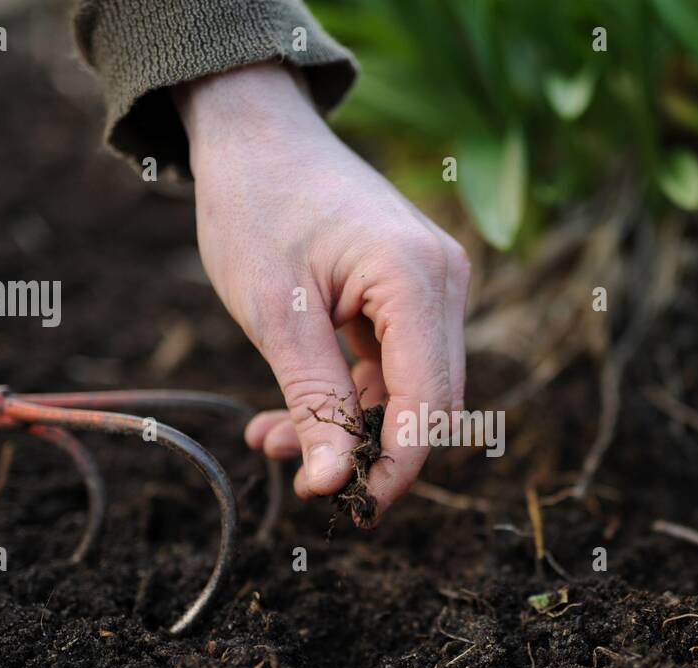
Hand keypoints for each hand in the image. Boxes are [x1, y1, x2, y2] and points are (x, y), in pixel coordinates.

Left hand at [174, 63, 468, 521]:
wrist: (254, 130)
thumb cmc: (257, 205)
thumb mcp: (275, 315)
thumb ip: (315, 401)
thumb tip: (337, 485)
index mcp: (417, 279)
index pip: (431, 401)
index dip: (397, 464)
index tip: (350, 507)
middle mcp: (442, 281)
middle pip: (427, 401)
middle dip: (364, 447)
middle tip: (296, 474)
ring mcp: (431, 284)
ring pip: (405, 388)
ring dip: (345, 423)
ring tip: (270, 437)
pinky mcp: (409, 290)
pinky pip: (390, 363)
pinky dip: (344, 391)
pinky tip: (288, 409)